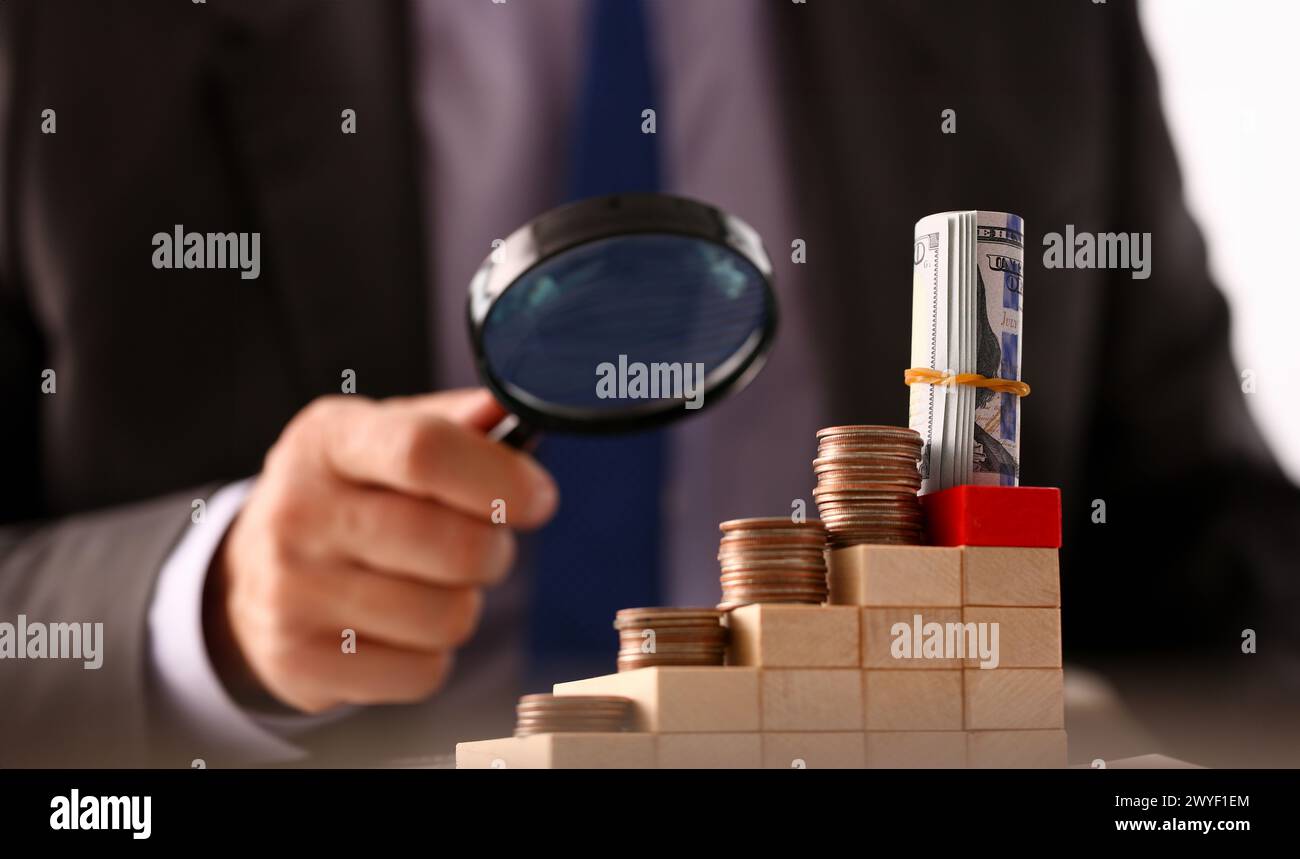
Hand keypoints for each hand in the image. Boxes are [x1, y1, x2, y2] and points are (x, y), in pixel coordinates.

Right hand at [205, 389, 556, 713]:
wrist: (253, 574)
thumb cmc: (347, 495)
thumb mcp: (382, 437)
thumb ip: (452, 424)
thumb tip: (511, 409)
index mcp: (328, 440)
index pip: (424, 452)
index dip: (500, 479)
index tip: (538, 499)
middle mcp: (299, 513)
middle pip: (453, 547)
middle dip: (493, 551)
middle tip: (483, 546)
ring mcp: (292, 593)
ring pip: (447, 617)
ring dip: (462, 604)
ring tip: (431, 584)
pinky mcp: (299, 662)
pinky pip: (424, 673)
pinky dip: (431, 656)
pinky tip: (399, 628)